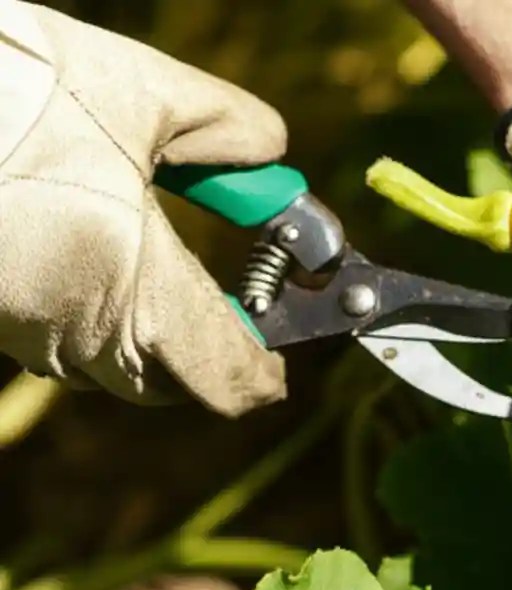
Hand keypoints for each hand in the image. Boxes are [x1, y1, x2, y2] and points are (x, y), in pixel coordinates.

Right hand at [0, 3, 288, 416]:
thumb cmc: (14, 86)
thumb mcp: (145, 92)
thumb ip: (229, 130)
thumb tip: (273, 152)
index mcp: (135, 289)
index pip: (224, 380)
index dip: (264, 374)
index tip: (284, 356)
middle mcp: (75, 329)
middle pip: (167, 382)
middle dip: (211, 350)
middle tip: (240, 296)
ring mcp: (19, 326)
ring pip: (106, 360)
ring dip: (151, 328)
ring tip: (162, 249)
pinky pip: (54, 331)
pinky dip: (93, 303)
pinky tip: (94, 236)